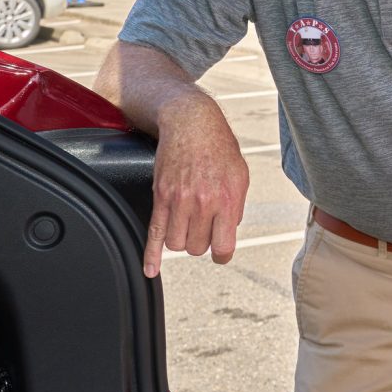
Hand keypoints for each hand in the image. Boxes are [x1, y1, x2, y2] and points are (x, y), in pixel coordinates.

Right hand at [144, 94, 248, 276]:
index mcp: (226, 200)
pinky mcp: (161, 196)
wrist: (191, 123)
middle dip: (202, 242)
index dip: (223, 253)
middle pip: (197, 248)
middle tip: (204, 227)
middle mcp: (202, 203)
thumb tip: (228, 231)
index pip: (223, 247)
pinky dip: (151, 255)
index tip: (221, 251)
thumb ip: (236, 207)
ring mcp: (179, 200)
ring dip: (182, 241)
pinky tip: (151, 269)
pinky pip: (153, 233)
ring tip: (188, 227)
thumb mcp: (240, 176)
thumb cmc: (219, 148)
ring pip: (177, 244)